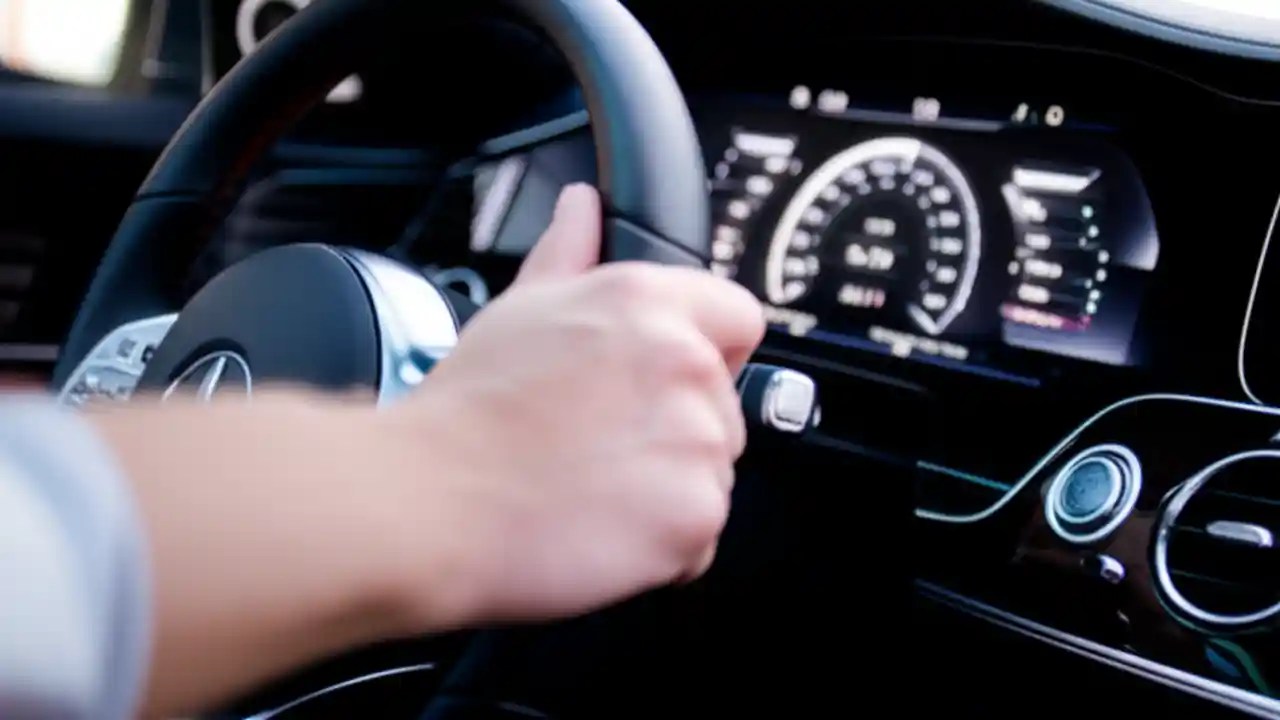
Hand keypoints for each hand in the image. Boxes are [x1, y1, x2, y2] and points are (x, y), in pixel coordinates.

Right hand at [393, 184, 764, 626]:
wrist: (432, 502)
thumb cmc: (468, 412)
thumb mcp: (518, 310)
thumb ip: (569, 252)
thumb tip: (584, 206)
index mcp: (647, 305)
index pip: (738, 316)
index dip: (706, 350)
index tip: (659, 384)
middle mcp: (685, 365)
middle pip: (722, 405)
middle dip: (676, 429)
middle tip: (598, 445)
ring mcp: (697, 444)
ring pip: (712, 473)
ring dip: (667, 491)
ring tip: (591, 490)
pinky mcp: (695, 515)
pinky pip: (701, 537)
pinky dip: (661, 547)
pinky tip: (600, 529)